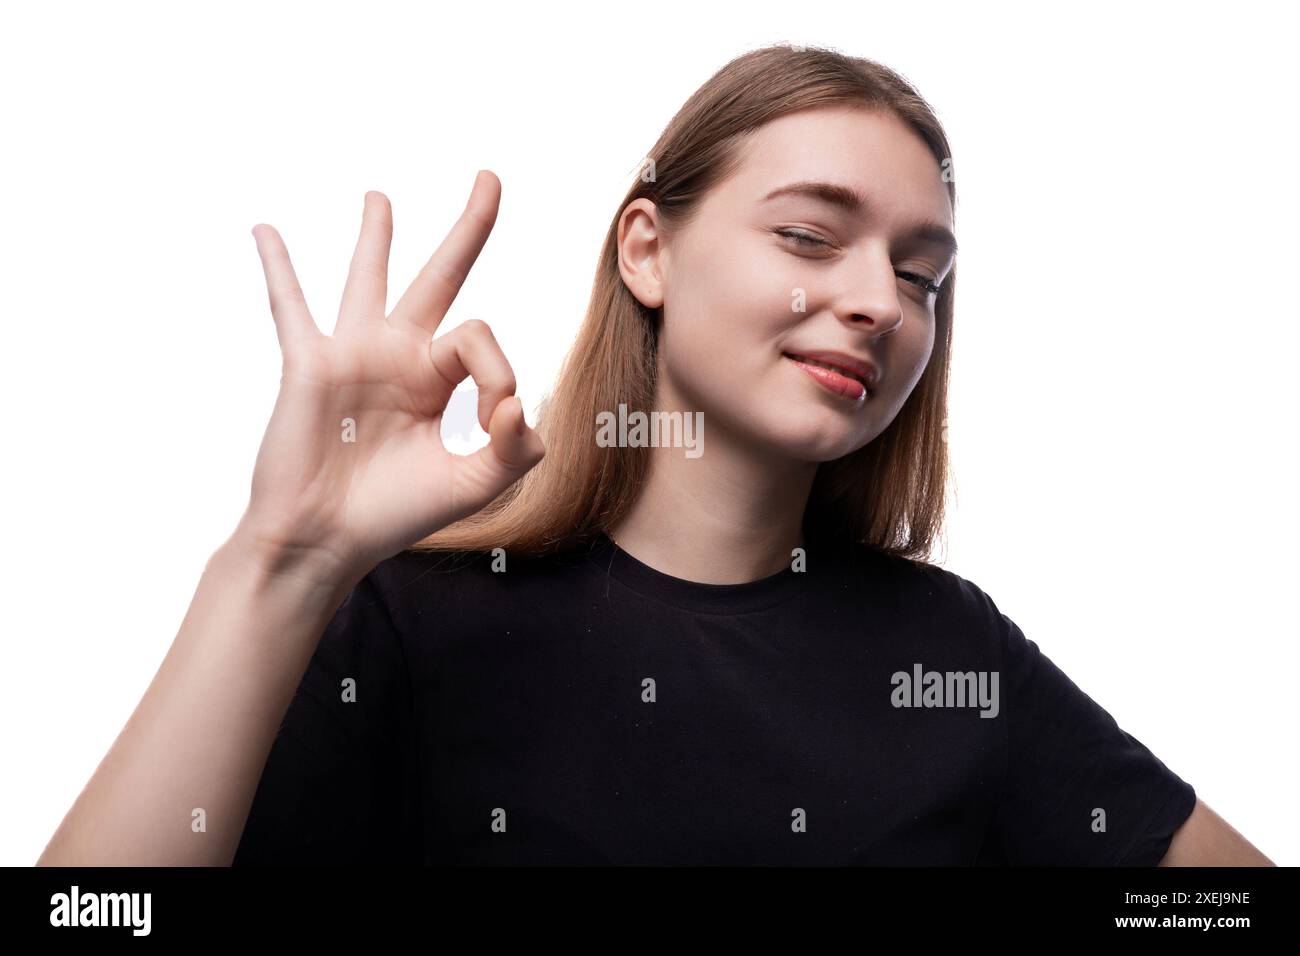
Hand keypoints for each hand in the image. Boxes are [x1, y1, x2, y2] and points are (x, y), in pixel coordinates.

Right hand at [232, 171, 544, 586]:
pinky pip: (290, 306)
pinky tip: (265, 230)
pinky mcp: (309, 363)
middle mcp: (399, 356)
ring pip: (367, 278)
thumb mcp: (475, 484)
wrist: (327, 539)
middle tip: (490, 177)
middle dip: (468, 227)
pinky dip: (278, 269)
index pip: (482, 339)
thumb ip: (515, 449)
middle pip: (440, 276)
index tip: (497, 417)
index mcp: (439, 379)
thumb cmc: (395, 513)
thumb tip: (519, 402)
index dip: (499, 370)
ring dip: (374, 234)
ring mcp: (352, 354)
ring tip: (379, 196)